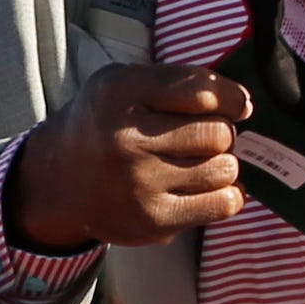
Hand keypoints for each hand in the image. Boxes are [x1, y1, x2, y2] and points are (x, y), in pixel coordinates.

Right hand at [6, 62, 256, 251]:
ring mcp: (139, 184)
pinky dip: (226, 193)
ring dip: (221, 163)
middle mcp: (126, 139)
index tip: (233, 105)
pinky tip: (206, 186)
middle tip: (202, 136)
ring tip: (196, 161)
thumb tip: (244, 104)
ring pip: (225, 168)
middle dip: (222, 132)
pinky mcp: (154, 221)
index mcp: (121, 93)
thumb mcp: (128, 83)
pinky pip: (223, 203)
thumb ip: (184, 82)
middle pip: (219, 133)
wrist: (61, 179)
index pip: (204, 92)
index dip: (231, 98)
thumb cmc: (108, 123)